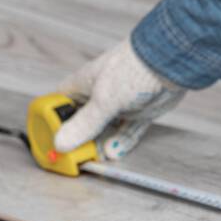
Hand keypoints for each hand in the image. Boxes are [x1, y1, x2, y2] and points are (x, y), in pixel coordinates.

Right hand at [54, 38, 184, 157]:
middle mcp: (99, 95)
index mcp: (83, 85)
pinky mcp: (139, 113)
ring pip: (105, 129)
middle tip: (76, 156)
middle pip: (82, 121)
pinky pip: (127, 132)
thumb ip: (84, 124)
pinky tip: (115, 152)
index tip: (50, 140)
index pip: (59, 103)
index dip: (52, 120)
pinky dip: (122, 143)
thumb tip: (60, 143)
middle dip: (79, 139)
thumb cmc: (132, 70)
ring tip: (97, 157)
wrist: (169, 62)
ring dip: (100, 144)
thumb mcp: (104, 100)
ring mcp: (120, 105)